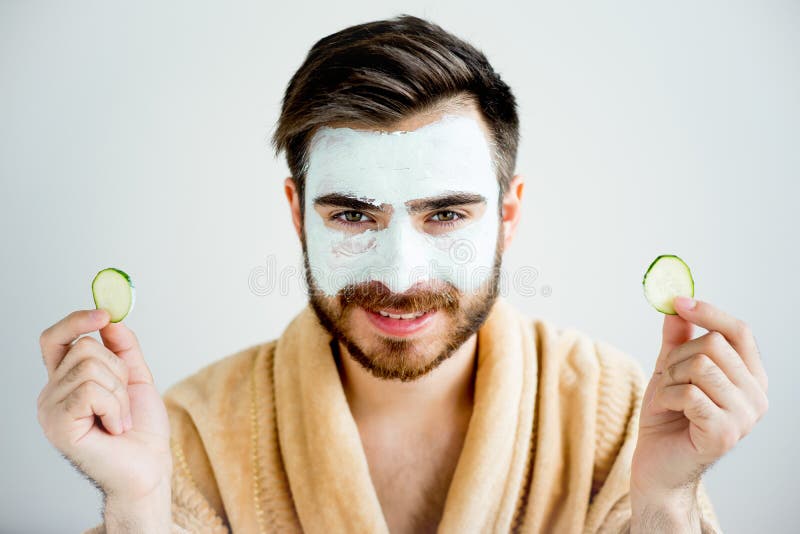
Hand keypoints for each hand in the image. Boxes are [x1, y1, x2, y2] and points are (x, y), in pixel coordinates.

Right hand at [37, 309, 171, 501]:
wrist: (148, 466)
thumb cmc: (141, 429)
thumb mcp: (136, 377)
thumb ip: (123, 347)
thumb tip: (111, 319)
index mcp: (65, 381)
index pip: (55, 338)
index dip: (76, 321)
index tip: (104, 315)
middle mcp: (51, 393)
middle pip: (84, 348)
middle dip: (118, 370)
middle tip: (123, 402)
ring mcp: (50, 410)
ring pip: (90, 367)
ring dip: (119, 393)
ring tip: (120, 418)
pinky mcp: (58, 425)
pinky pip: (91, 391)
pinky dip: (115, 407)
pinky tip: (115, 428)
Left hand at [631, 297, 768, 498]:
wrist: (656, 464)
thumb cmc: (667, 416)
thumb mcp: (670, 369)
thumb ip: (677, 338)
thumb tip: (676, 303)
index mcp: (751, 377)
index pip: (739, 331)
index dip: (709, 312)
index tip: (678, 301)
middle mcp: (757, 396)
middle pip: (714, 344)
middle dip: (677, 357)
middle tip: (666, 380)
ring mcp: (745, 417)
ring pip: (699, 366)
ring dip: (669, 379)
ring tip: (666, 398)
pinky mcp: (725, 433)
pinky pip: (688, 393)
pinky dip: (664, 398)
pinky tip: (664, 412)